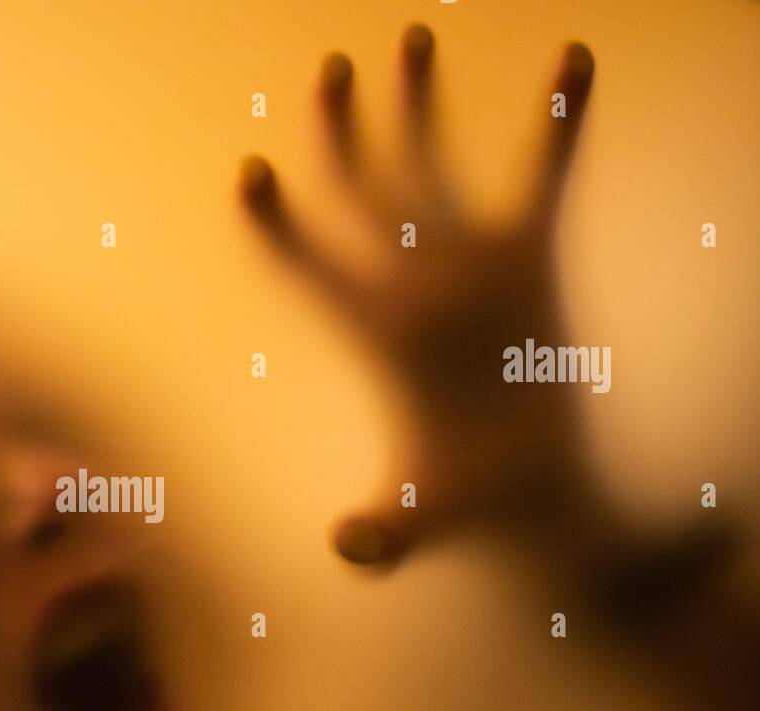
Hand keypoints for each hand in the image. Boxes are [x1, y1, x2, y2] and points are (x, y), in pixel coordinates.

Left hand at [240, 25, 595, 565]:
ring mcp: (466, 268)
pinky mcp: (529, 262)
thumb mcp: (424, 517)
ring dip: (418, 106)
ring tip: (409, 37)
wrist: (535, 494)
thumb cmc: (476, 505)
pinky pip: (544, 177)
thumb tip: (351, 547)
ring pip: (434, 168)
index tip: (250, 171)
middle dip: (340, 133)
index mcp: (372, 333)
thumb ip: (384, 531)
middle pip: (361, 194)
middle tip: (329, 71)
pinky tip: (573, 59)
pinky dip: (557, 123)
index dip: (275, 225)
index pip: (307, 269)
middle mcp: (410, 288)